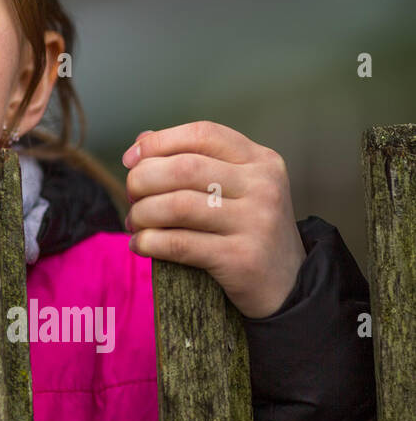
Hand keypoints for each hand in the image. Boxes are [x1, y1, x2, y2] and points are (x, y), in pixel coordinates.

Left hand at [122, 121, 305, 318]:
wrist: (290, 286)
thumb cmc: (248, 230)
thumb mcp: (235, 189)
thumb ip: (193, 160)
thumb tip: (142, 141)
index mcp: (260, 160)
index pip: (202, 134)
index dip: (158, 142)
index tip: (131, 160)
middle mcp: (263, 186)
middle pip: (183, 168)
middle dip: (142, 180)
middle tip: (131, 197)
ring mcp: (256, 222)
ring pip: (177, 205)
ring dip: (142, 213)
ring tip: (135, 223)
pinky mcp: (242, 258)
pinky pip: (179, 244)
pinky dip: (149, 242)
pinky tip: (140, 245)